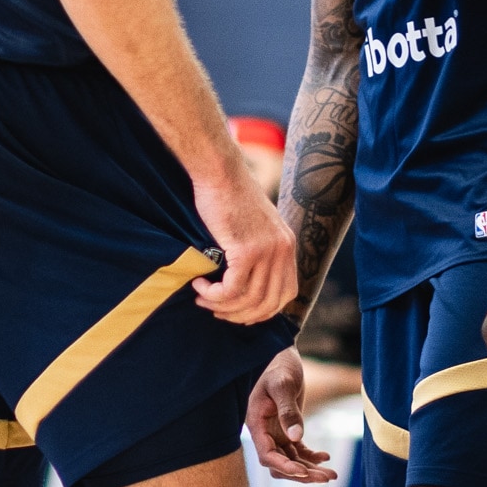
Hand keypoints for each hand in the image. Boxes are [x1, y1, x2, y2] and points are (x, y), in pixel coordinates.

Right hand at [192, 161, 297, 325]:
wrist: (220, 171)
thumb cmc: (228, 195)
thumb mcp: (255, 224)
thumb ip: (258, 249)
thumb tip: (246, 280)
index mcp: (287, 244)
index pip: (286, 294)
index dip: (263, 311)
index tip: (239, 311)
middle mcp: (283, 249)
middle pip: (268, 303)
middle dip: (240, 315)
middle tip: (216, 309)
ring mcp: (267, 250)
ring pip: (248, 299)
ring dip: (221, 305)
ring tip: (203, 297)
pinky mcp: (246, 250)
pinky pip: (232, 289)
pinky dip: (214, 294)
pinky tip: (199, 285)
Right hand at [246, 348, 337, 482]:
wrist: (283, 354)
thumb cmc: (279, 365)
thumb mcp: (283, 385)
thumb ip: (288, 410)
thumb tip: (296, 437)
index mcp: (256, 423)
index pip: (267, 455)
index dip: (284, 467)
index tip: (303, 472)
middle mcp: (264, 432)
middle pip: (279, 464)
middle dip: (302, 474)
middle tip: (327, 477)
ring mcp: (275, 432)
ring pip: (290, 460)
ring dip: (309, 469)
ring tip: (332, 474)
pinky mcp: (287, 429)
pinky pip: (297, 450)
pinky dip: (310, 456)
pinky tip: (325, 457)